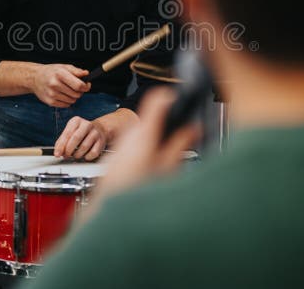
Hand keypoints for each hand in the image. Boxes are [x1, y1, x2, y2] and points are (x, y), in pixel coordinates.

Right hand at [31, 64, 90, 106]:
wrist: (35, 78)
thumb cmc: (51, 72)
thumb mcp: (64, 67)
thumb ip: (76, 71)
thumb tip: (86, 74)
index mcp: (60, 74)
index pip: (78, 85)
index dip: (86, 86)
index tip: (86, 85)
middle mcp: (55, 84)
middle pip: (77, 94)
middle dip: (80, 91)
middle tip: (76, 87)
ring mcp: (52, 94)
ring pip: (72, 100)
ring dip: (74, 97)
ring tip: (68, 90)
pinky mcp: (50, 102)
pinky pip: (66, 105)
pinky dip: (67, 101)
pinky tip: (63, 95)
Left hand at [54, 116, 107, 159]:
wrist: (100, 129)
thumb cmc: (81, 132)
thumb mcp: (70, 132)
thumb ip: (62, 141)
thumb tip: (58, 152)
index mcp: (76, 121)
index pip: (67, 134)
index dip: (61, 145)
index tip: (57, 154)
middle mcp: (87, 124)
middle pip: (76, 138)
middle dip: (69, 150)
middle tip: (66, 155)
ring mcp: (95, 132)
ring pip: (84, 146)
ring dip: (77, 154)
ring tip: (75, 155)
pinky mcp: (101, 141)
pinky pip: (93, 152)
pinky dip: (87, 157)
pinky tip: (85, 155)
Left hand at [93, 87, 200, 202]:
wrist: (109, 206)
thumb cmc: (135, 190)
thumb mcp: (167, 168)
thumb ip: (181, 144)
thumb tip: (194, 128)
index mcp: (145, 132)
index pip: (158, 99)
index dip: (172, 97)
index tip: (182, 102)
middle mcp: (131, 133)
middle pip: (155, 118)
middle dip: (170, 128)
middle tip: (183, 143)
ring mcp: (123, 142)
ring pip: (147, 132)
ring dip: (159, 141)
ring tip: (167, 162)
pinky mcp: (119, 152)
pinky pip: (138, 143)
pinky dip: (149, 150)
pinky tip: (152, 169)